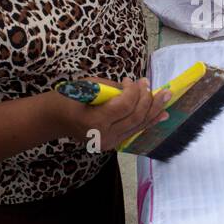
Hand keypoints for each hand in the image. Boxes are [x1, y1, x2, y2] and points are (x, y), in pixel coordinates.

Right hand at [56, 77, 171, 151]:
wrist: (57, 118)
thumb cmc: (70, 97)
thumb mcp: (89, 86)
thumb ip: (113, 88)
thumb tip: (136, 87)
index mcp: (94, 120)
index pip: (124, 106)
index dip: (133, 91)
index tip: (130, 80)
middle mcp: (104, 135)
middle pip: (136, 117)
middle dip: (148, 99)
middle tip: (151, 84)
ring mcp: (110, 142)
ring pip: (139, 125)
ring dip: (154, 109)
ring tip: (166, 96)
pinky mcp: (114, 143)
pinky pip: (135, 130)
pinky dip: (149, 120)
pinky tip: (162, 113)